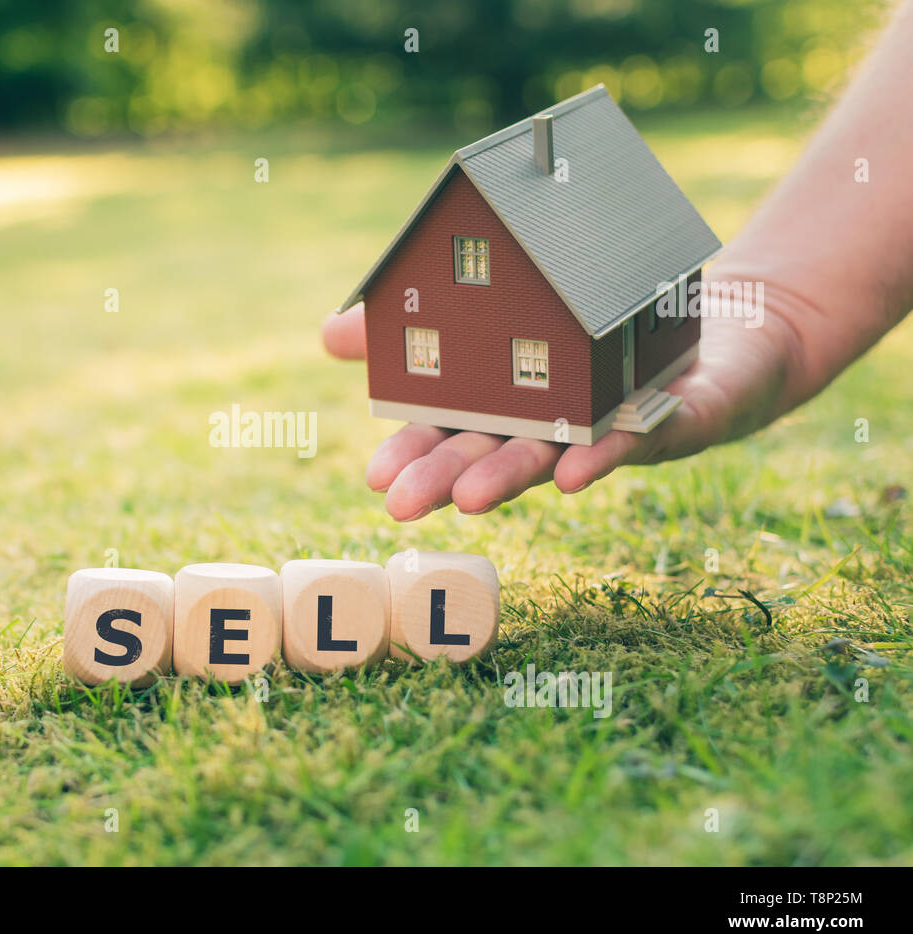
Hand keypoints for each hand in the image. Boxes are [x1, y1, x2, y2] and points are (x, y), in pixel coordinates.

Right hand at [321, 269, 802, 520]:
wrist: (725, 331)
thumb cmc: (599, 325)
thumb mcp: (505, 309)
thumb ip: (420, 322)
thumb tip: (327, 335)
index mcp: (509, 405)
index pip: (448, 431)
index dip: (411, 452)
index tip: (374, 475)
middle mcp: (551, 427)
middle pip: (490, 454)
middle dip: (445, 478)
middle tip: (402, 505)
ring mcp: (607, 427)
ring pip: (552, 455)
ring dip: (509, 478)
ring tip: (469, 499)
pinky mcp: (668, 420)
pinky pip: (636, 438)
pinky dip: (604, 454)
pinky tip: (575, 471)